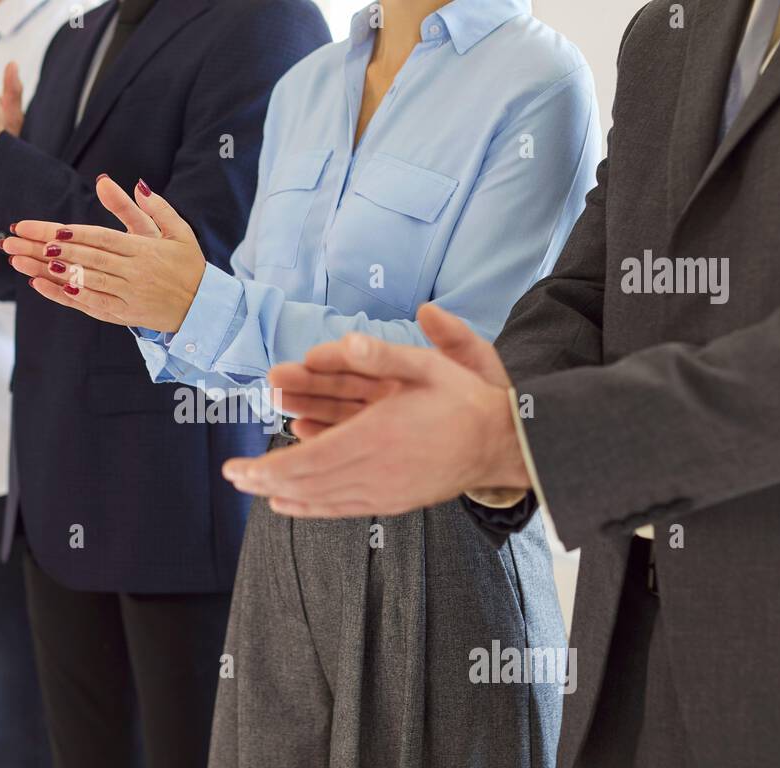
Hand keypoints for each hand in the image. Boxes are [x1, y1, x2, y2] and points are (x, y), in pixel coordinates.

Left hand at [1, 177, 205, 331]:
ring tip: (23, 261)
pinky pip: (92, 304)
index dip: (69, 233)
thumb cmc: (189, 265)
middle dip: (47, 249)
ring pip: (85, 280)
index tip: (41, 228)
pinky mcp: (126, 314)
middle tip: (15, 241)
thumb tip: (130, 183)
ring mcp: (129, 294)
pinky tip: (45, 286)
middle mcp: (134, 271)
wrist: (205, 307)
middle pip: (85, 257)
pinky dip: (68, 296)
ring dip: (51, 272)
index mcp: (143, 248)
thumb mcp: (177, 231)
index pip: (99, 237)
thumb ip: (152, 208)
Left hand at [219, 319, 529, 517]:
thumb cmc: (462, 400)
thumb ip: (382, 354)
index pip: (309, 460)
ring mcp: (384, 491)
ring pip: (321, 499)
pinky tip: (287, 505)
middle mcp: (376, 470)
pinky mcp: (391, 501)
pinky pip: (341, 509)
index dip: (269, 468)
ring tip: (251, 488)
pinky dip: (310, 508)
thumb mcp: (427, 365)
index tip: (238, 466)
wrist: (501, 444)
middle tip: (231, 475)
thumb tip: (346, 339)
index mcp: (378, 436)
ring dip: (281, 494)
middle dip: (264, 481)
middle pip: (307, 483)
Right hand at [278, 305, 512, 439]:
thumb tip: (429, 309)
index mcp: (401, 371)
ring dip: (307, 409)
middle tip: (277, 379)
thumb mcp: (472, 359)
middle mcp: (386, 394)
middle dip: (307, 383)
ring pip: (336, 414)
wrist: (502, 434)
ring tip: (282, 403)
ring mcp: (380, 421)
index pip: (360, 361)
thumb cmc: (485, 393)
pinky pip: (346, 443)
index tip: (311, 357)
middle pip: (338, 387)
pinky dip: (324, 439)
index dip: (334, 359)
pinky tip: (303, 433)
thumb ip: (451, 336)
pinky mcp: (378, 445)